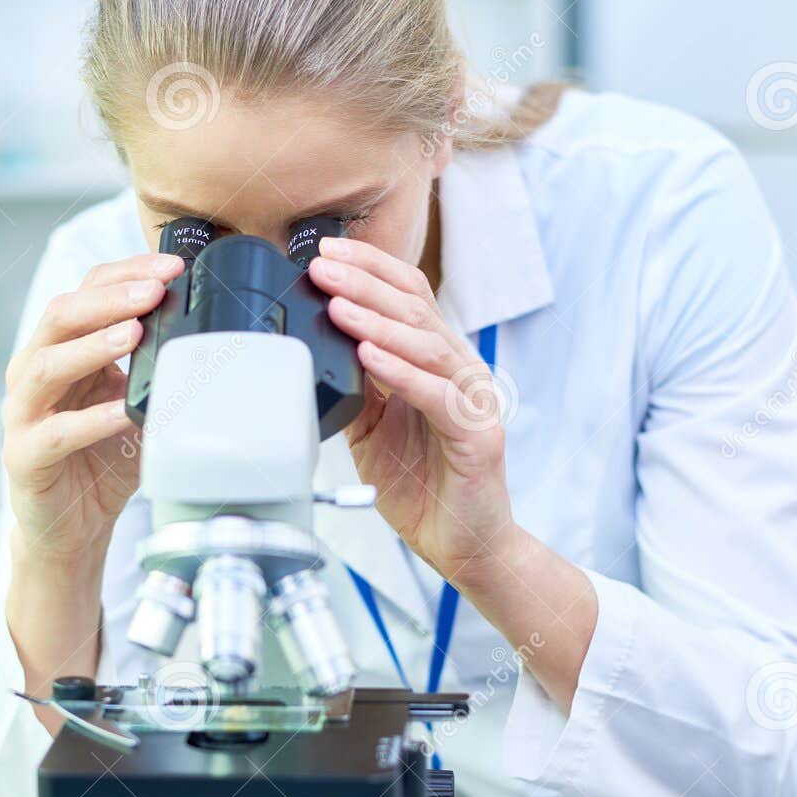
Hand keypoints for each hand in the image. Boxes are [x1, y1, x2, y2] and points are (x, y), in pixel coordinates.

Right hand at [1, 252, 183, 559]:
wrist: (73, 526)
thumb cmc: (103, 459)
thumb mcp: (135, 403)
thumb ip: (158, 370)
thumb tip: (211, 337)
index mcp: (61, 348)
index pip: (86, 292)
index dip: (126, 273)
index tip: (172, 266)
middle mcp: (34, 372)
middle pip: (61, 316)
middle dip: (110, 299)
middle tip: (154, 290)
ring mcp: (23, 413)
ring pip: (47, 365)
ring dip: (93, 345)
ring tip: (133, 333)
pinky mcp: (24, 456)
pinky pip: (56, 433)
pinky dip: (92, 420)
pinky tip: (124, 411)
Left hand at [307, 237, 521, 588]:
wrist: (462, 543)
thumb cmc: (422, 484)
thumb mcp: (373, 425)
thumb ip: (357, 383)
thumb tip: (318, 342)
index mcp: (439, 361)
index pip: (409, 295)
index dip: (370, 269)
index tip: (326, 253)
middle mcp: (461, 370)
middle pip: (415, 309)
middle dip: (364, 284)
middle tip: (322, 268)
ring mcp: (473, 399)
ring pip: (425, 345)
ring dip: (377, 322)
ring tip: (338, 305)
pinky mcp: (478, 434)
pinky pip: (437, 394)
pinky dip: (401, 372)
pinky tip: (370, 357)